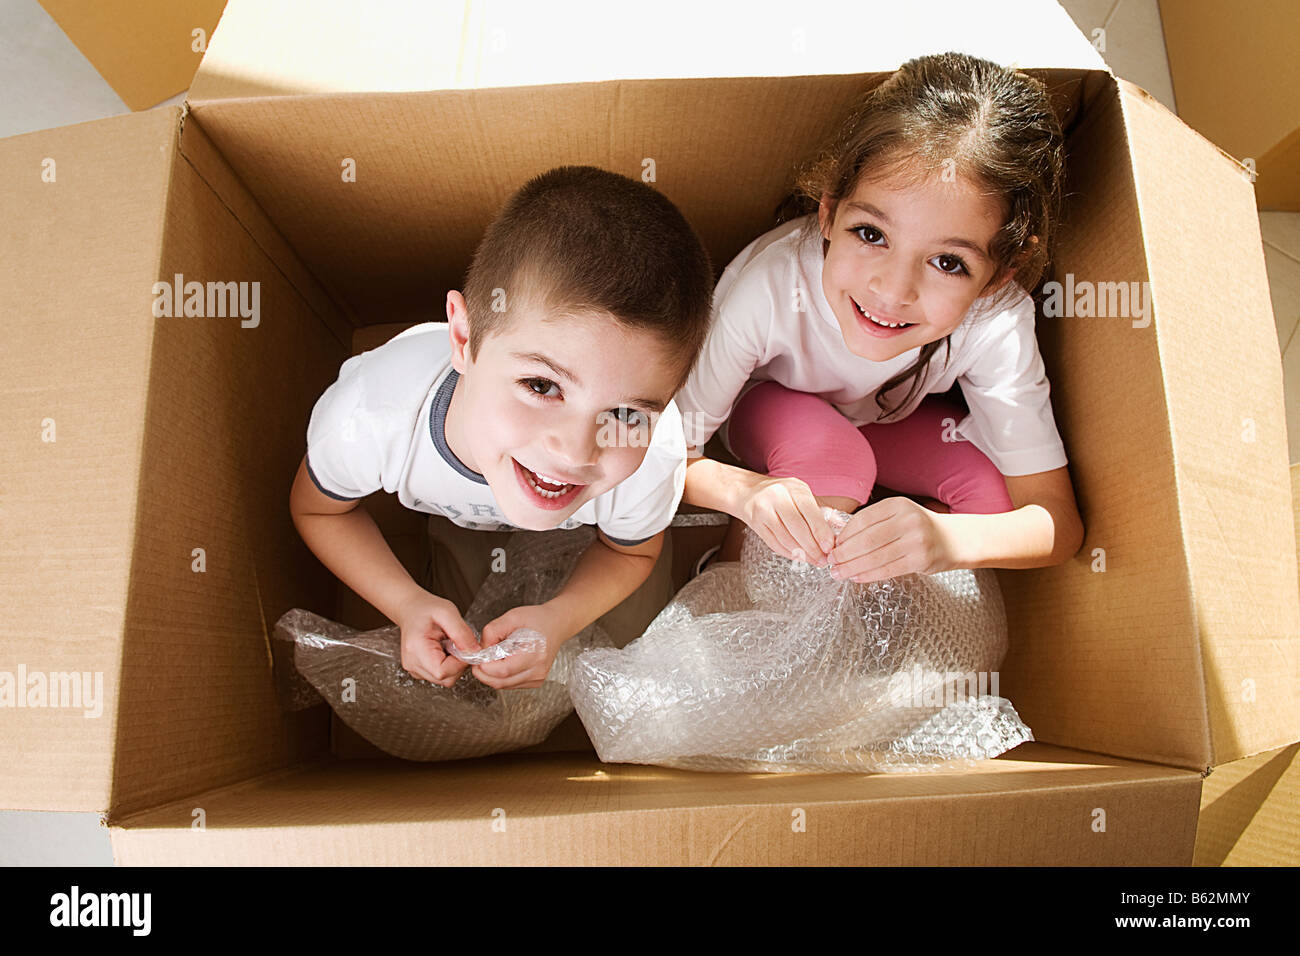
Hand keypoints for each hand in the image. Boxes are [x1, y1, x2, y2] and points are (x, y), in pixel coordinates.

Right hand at [393, 590, 478, 686]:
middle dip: (458, 664)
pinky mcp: (420, 671)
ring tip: (448, 644)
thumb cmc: (425, 608)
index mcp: (416, 650)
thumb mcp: (447, 612)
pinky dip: (448, 664)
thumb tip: (475, 651)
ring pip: (445, 679)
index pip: (443, 672)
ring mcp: (415, 669)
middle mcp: (413, 664)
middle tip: (456, 643)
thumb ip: (462, 633)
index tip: (462, 647)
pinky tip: (444, 649)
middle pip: (445, 678)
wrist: (411, 609)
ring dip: (454, 664)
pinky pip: (441, 675)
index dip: (459, 663)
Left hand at [472, 603, 568, 689]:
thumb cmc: (537, 619)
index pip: (503, 671)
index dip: (484, 667)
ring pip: (503, 685)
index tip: (477, 657)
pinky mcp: (534, 682)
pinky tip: (504, 662)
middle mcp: (537, 670)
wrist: (556, 625)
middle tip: (477, 660)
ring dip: (491, 675)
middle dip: (483, 673)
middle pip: (501, 682)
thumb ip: (492, 632)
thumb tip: (481, 650)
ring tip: (493, 657)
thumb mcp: (512, 617)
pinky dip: (501, 676)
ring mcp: (537, 678)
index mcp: (534, 654)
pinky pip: (510, 684)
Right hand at [737, 475, 836, 565]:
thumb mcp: (800, 494)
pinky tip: (799, 557)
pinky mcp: (755, 523)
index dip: (820, 532)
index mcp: (793, 488)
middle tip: (823, 559)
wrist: (747, 491)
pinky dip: (789, 554)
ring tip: (814, 561)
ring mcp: (763, 510)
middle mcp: (777, 497)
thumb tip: (841, 526)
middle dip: (813, 548)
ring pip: (786, 539)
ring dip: (802, 554)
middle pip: (797, 528)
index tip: (829, 547)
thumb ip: (820, 510)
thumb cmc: (780, 494)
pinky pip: (774, 543)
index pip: (810, 512)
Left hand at [827, 496, 956, 583]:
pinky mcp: (921, 560)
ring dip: (852, 567)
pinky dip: (868, 575)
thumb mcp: (898, 515)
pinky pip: (887, 570)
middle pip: (866, 539)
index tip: (832, 545)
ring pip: (875, 556)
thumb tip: (839, 539)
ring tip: (838, 572)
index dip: (843, 535)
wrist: (953, 540)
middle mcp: (908, 520)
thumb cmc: (919, 528)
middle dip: (844, 553)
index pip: (862, 519)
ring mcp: (916, 540)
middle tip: (831, 561)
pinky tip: (856, 577)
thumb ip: (873, 523)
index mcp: (898, 505)